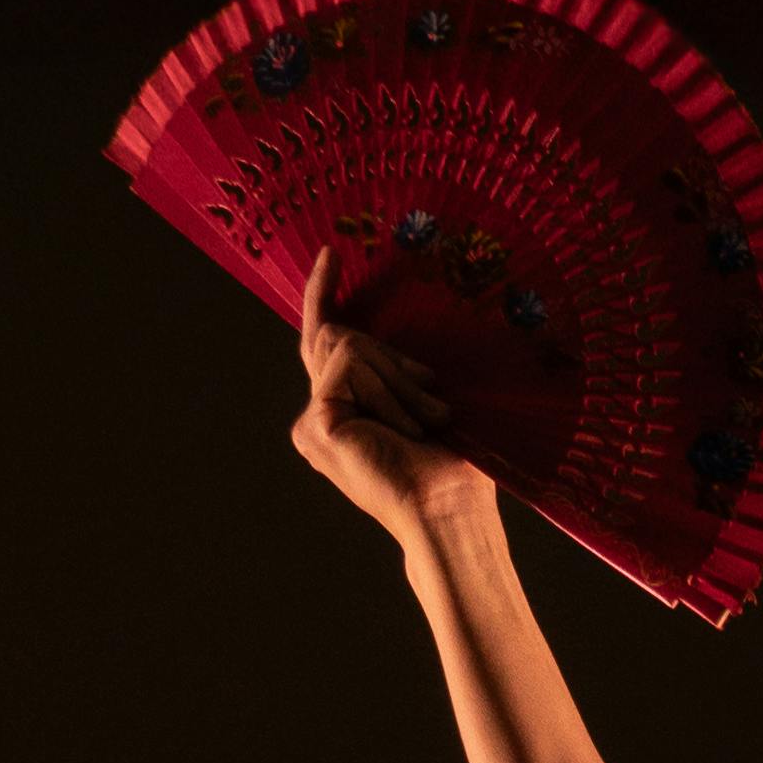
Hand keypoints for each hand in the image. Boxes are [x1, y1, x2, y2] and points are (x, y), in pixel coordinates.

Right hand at [286, 243, 485, 544]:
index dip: (322, 294)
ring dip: (399, 382)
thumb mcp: (421, 401)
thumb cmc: (449, 466)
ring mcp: (313, 420)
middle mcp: (319, 415)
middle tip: (435, 406)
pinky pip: (350, 364)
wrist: (448, 509)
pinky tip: (405, 428)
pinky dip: (388, 391)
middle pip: (341, 336)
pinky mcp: (318, 420)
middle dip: (396, 363)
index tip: (333, 254)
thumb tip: (390, 339)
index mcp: (340, 411)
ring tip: (424, 424)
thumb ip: (392, 369)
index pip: (324, 339)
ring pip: (349, 346)